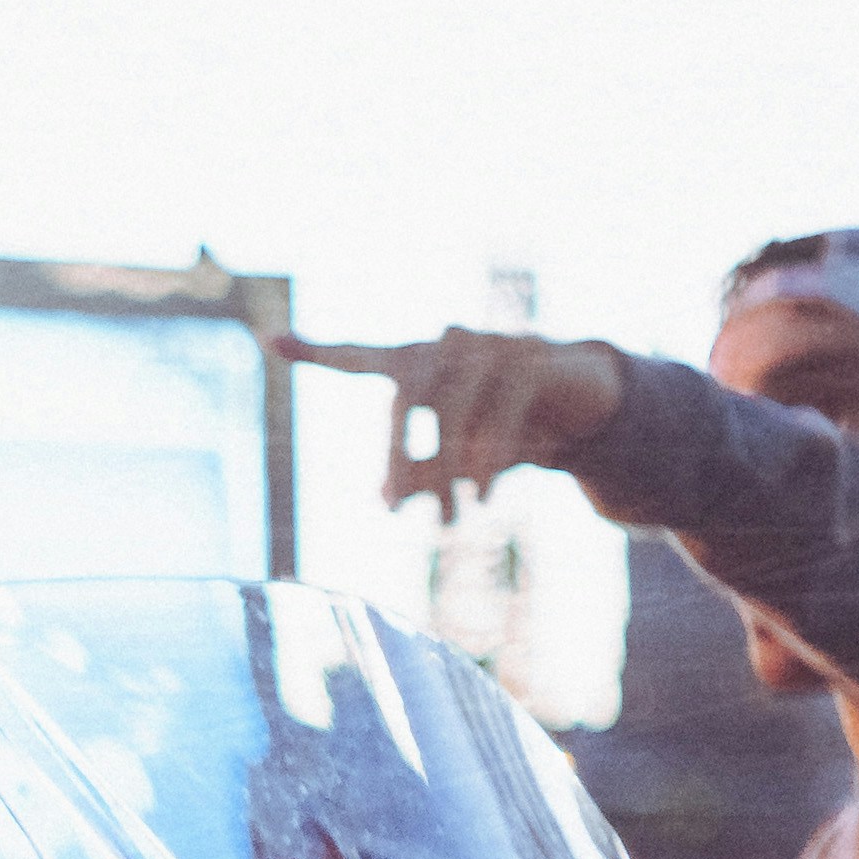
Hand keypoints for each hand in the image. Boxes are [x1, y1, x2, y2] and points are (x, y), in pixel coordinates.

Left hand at [282, 330, 625, 520]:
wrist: (588, 410)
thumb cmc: (511, 431)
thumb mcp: (460, 460)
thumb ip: (419, 472)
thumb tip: (383, 501)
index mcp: (423, 366)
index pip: (361, 356)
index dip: (318, 350)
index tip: (270, 340)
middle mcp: (450, 347)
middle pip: (405, 395)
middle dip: (395, 456)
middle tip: (390, 512)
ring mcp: (492, 345)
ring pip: (452, 405)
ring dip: (446, 469)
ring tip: (449, 518)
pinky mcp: (534, 358)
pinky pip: (502, 405)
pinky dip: (489, 453)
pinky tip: (482, 494)